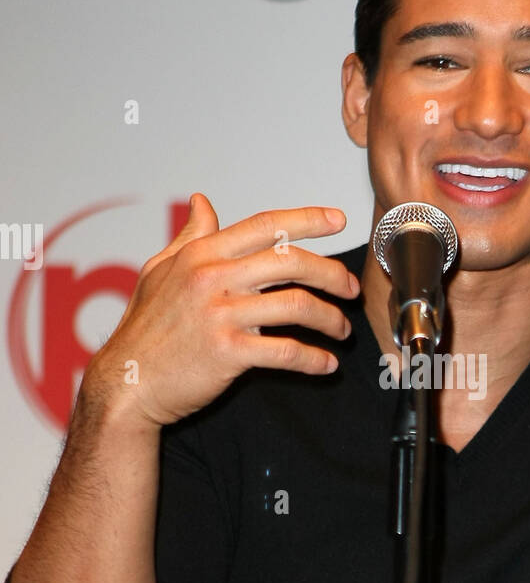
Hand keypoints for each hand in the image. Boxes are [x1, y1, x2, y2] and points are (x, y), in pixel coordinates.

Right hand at [83, 194, 360, 428]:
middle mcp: (212, 278)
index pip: (265, 225)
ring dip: (330, 318)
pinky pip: (286, 351)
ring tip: (341, 330)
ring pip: (296, 306)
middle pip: (291, 261)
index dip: (307, 219)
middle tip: (350, 288)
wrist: (126, 380)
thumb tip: (201, 202)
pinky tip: (325, 364)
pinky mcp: (228, 352)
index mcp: (201, 254)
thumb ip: (189, 236)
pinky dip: (313, 359)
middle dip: (331, 273)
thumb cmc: (143, 328)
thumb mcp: (159, 270)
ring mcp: (220, 315)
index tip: (339, 220)